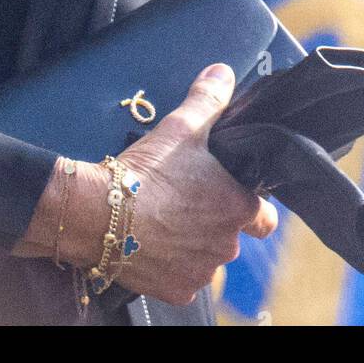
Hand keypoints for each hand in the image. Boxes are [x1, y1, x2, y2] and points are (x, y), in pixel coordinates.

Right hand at [14, 64, 277, 307]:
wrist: (100, 212)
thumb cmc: (148, 170)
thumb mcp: (182, 126)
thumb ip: (209, 99)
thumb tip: (223, 72)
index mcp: (239, 208)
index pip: (264, 215)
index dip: (249, 203)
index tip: (227, 192)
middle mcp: (227, 246)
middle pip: (231, 236)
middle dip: (214, 221)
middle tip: (184, 200)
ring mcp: (201, 272)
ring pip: (206, 257)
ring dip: (192, 244)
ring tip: (164, 219)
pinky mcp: (175, 290)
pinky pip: (181, 278)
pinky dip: (170, 265)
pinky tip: (151, 242)